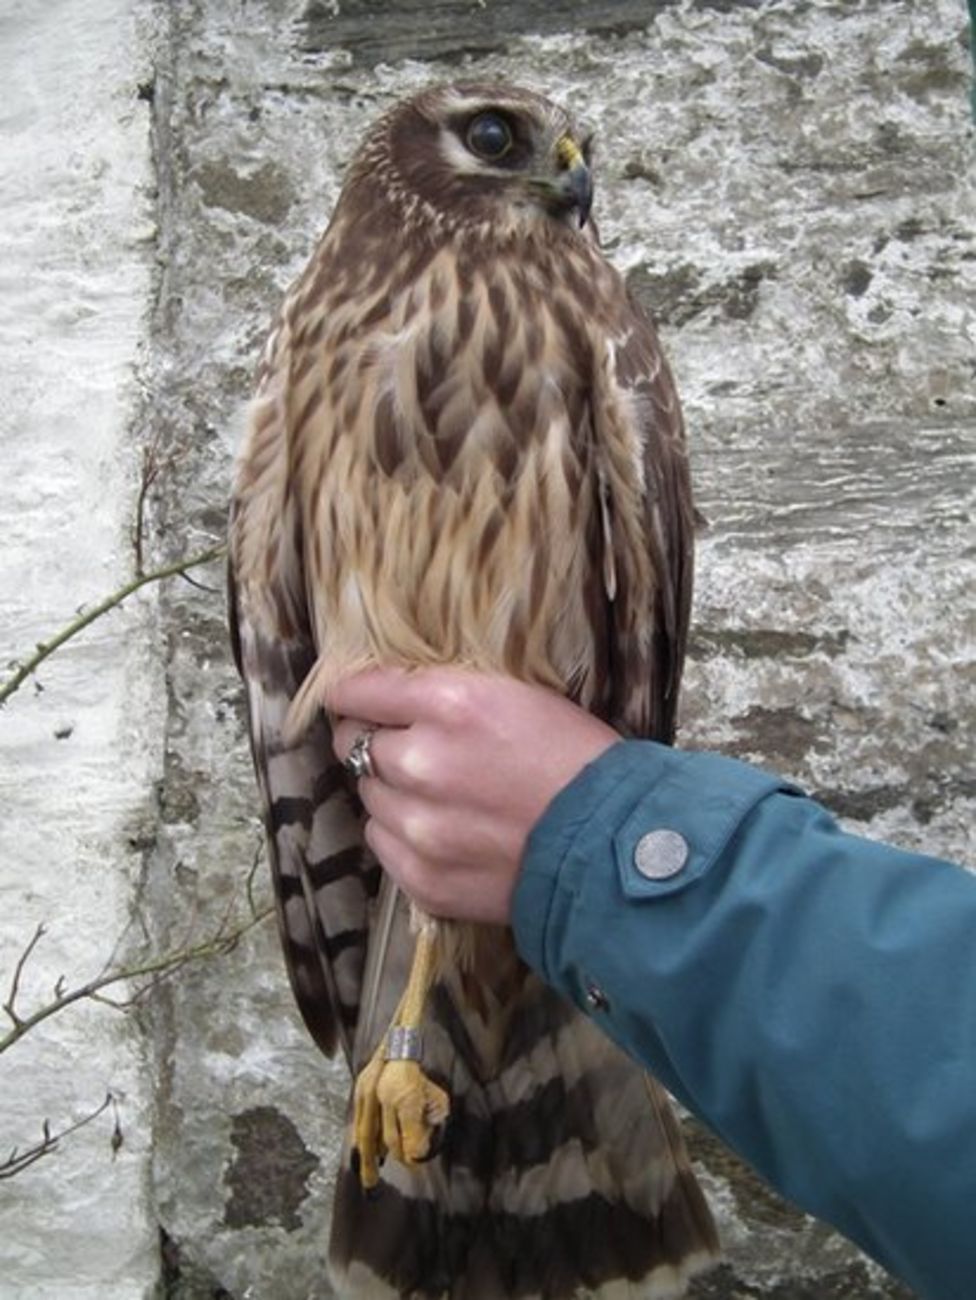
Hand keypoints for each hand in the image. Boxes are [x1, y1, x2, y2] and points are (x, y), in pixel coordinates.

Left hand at [329, 669, 617, 923]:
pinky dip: (403, 834)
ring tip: (441, 795)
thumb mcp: (517, 696)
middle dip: (375, 741)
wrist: (614, 845)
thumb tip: (388, 696)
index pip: (357, 690)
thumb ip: (445, 694)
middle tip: (410, 748)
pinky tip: (444, 830)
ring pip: (369, 795)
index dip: (356, 696)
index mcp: (450, 704)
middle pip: (353, 744)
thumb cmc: (576, 759)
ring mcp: (419, 826)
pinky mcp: (423, 877)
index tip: (361, 701)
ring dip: (392, 790)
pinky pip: (383, 843)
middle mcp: (422, 762)